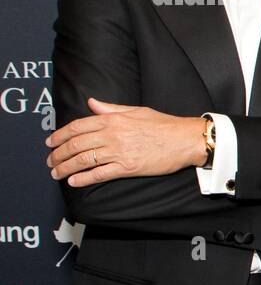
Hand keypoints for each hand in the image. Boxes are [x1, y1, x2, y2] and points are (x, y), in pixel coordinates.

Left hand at [46, 98, 205, 186]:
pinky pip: (99, 174)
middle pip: (76, 145)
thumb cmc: (165, 125)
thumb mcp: (136, 110)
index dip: (59, 136)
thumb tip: (92, 103)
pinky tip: (74, 181)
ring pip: (83, 160)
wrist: (186, 139)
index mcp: (113, 119)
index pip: (77, 127)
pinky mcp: (128, 167)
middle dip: (58, 154)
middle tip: (50, 160)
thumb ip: (111, 108)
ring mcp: (119, 152)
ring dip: (65, 167)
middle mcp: (112, 134)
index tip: (51, 142)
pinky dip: (83, 178)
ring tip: (57, 172)